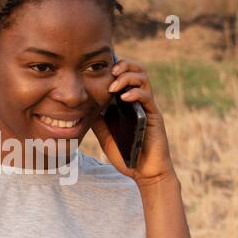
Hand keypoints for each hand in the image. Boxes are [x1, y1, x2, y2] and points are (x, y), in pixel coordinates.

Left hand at [91, 56, 174, 187]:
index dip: (115, 66)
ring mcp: (148, 107)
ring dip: (127, 77)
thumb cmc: (126, 154)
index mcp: (128, 102)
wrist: (144, 172)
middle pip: (137, 70)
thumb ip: (98, 121)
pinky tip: (124, 98)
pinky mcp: (154, 116)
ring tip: (114, 85)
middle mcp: (139, 101)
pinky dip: (135, 93)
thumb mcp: (105, 136)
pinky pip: (147, 97)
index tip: (100, 68)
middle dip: (124, 65)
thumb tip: (83, 107)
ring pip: (143, 79)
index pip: (125, 75)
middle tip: (110, 71)